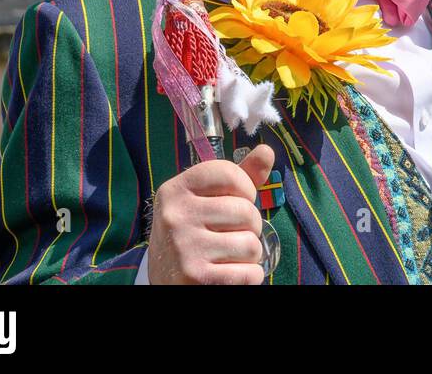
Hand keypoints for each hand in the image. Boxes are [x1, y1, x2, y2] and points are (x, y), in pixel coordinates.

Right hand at [147, 143, 273, 284]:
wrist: (165, 279)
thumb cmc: (193, 232)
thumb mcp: (206, 199)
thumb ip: (237, 177)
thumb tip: (266, 151)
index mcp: (175, 190)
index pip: (229, 173)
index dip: (245, 189)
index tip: (238, 201)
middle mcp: (175, 216)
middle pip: (246, 211)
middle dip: (250, 226)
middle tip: (233, 234)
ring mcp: (183, 248)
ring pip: (251, 244)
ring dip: (250, 253)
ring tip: (230, 255)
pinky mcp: (195, 278)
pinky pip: (249, 273)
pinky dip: (249, 276)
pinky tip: (230, 273)